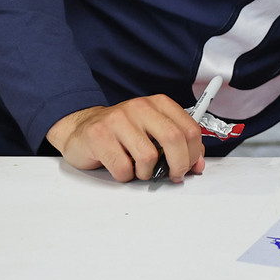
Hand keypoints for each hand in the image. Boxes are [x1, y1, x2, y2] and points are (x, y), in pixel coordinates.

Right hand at [46, 95, 205, 182]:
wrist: (81, 128)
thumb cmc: (121, 133)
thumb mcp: (153, 131)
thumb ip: (178, 144)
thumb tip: (197, 164)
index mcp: (158, 104)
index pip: (189, 129)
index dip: (194, 154)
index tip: (190, 167)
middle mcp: (140, 107)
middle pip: (173, 139)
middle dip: (178, 165)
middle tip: (173, 175)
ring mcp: (118, 120)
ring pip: (148, 157)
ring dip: (147, 173)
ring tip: (139, 169)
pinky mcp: (99, 136)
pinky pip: (123, 168)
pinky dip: (125, 176)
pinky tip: (121, 168)